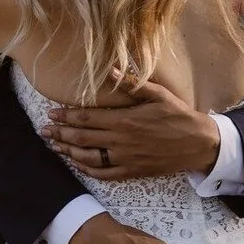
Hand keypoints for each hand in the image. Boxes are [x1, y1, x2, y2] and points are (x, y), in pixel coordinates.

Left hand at [42, 76, 219, 179]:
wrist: (198, 143)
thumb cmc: (178, 115)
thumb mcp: (158, 94)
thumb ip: (132, 84)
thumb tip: (111, 70)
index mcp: (125, 120)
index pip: (87, 118)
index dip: (67, 115)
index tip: (52, 112)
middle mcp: (121, 141)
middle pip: (82, 138)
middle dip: (61, 132)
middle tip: (44, 129)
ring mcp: (125, 159)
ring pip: (89, 157)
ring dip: (69, 151)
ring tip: (54, 145)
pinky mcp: (132, 171)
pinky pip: (104, 173)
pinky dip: (87, 169)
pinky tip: (77, 164)